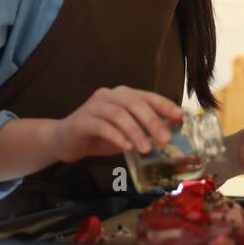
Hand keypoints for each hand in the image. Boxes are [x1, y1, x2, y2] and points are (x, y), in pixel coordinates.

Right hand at [52, 87, 182, 162]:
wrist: (64, 141)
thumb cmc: (99, 137)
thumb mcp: (127, 134)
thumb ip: (145, 130)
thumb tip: (172, 131)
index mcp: (122, 95)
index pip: (146, 96)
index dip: (164, 105)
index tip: (180, 116)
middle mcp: (108, 96)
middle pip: (133, 102)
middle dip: (151, 120)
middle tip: (165, 139)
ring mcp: (93, 106)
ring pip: (118, 113)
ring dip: (135, 131)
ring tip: (146, 149)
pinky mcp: (81, 121)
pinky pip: (102, 126)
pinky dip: (117, 136)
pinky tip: (126, 147)